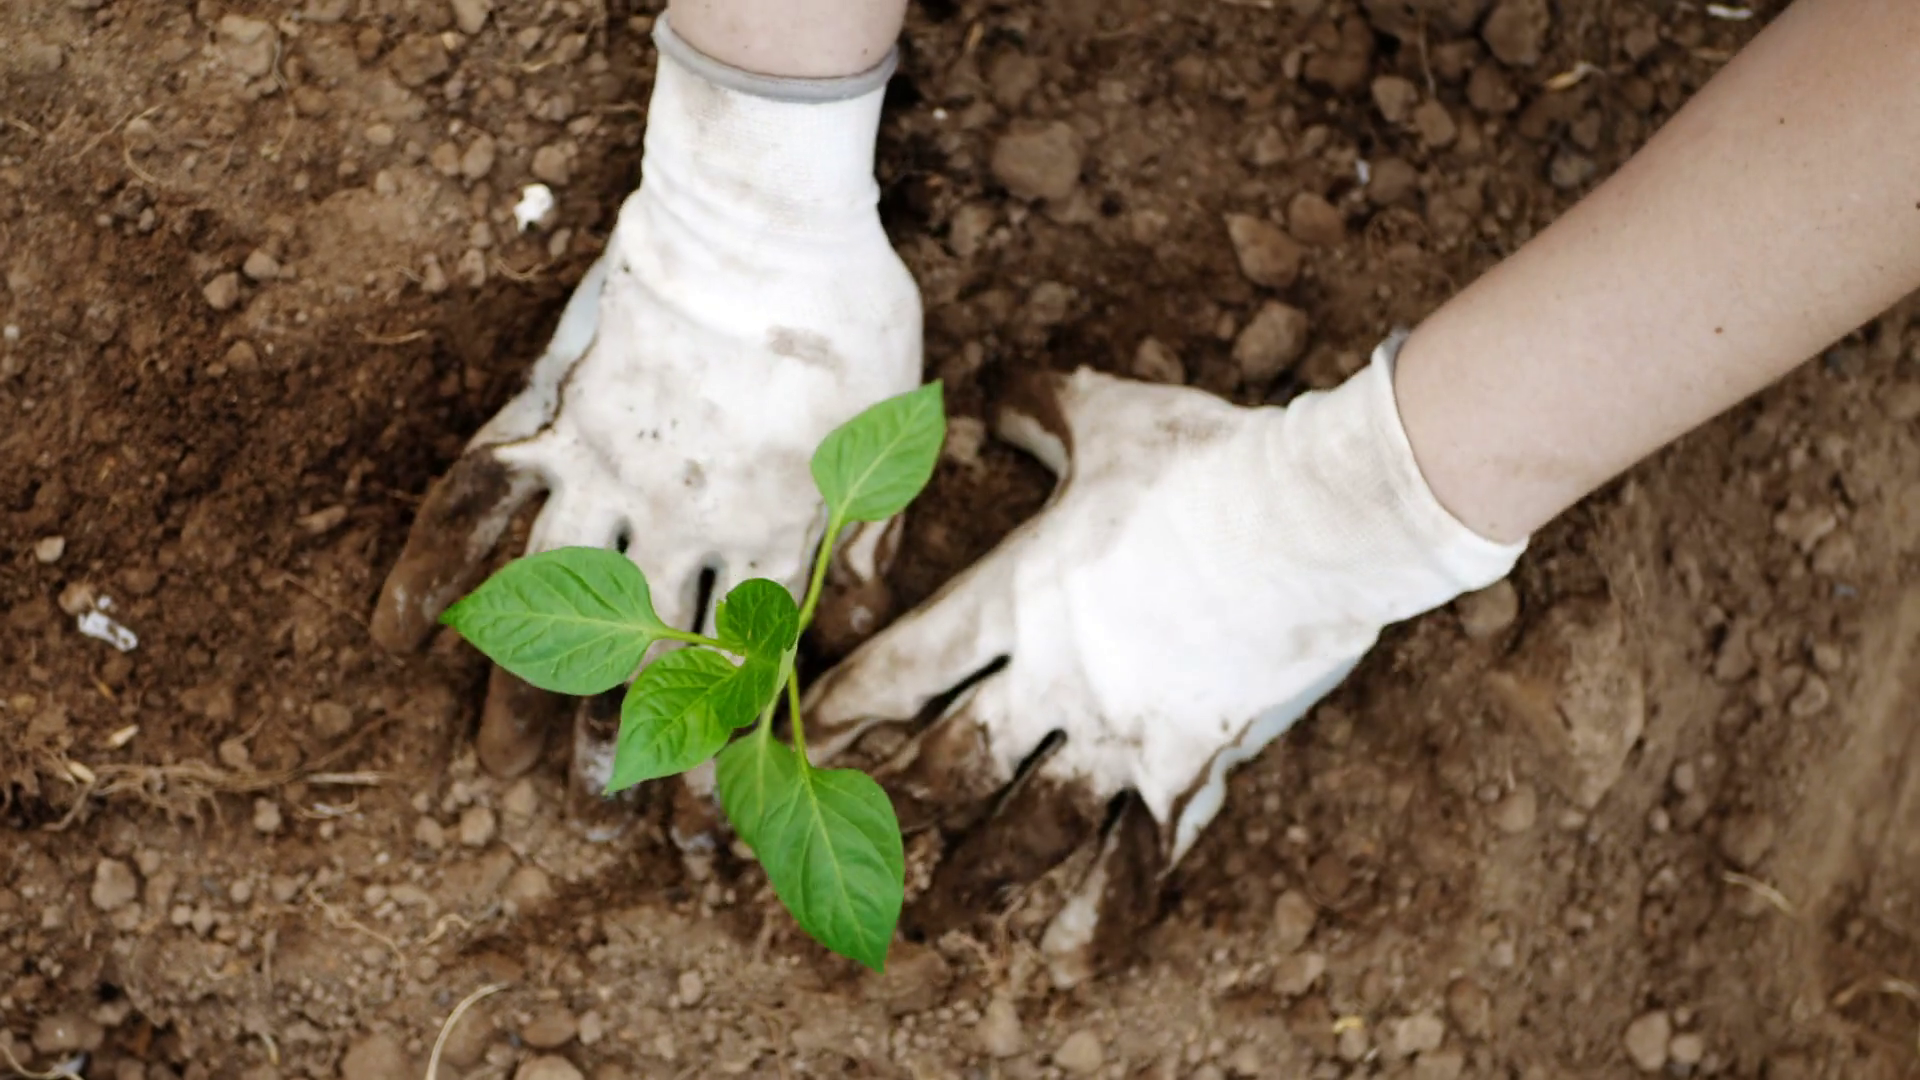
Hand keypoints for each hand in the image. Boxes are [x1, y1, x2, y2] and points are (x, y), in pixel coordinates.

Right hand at [372, 30, 919, 809]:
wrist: (762, 211)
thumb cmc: (841, 310)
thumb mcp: (886, 425)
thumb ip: (868, 527)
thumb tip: (854, 618)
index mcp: (779, 530)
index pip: (749, 668)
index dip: (726, 751)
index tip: (706, 823)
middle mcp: (688, 521)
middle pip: (650, 662)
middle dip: (622, 755)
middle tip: (598, 821)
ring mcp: (612, 474)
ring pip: (560, 609)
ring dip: (525, 697)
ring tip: (497, 777)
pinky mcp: (558, 422)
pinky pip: (480, 501)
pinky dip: (431, 561)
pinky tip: (393, 633)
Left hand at [805, 341, 1522, 984]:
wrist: (1317, 516)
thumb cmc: (1206, 460)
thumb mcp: (1107, 419)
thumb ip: (1037, 409)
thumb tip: (994, 395)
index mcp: (1018, 597)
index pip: (901, 670)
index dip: (842, 712)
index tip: (799, 744)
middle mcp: (1053, 679)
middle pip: (948, 765)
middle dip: (894, 804)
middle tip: (853, 835)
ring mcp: (1120, 731)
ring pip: (1025, 827)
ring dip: (977, 876)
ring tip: (939, 911)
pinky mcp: (1188, 763)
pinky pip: (1139, 857)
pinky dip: (1107, 913)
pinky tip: (1075, 958)